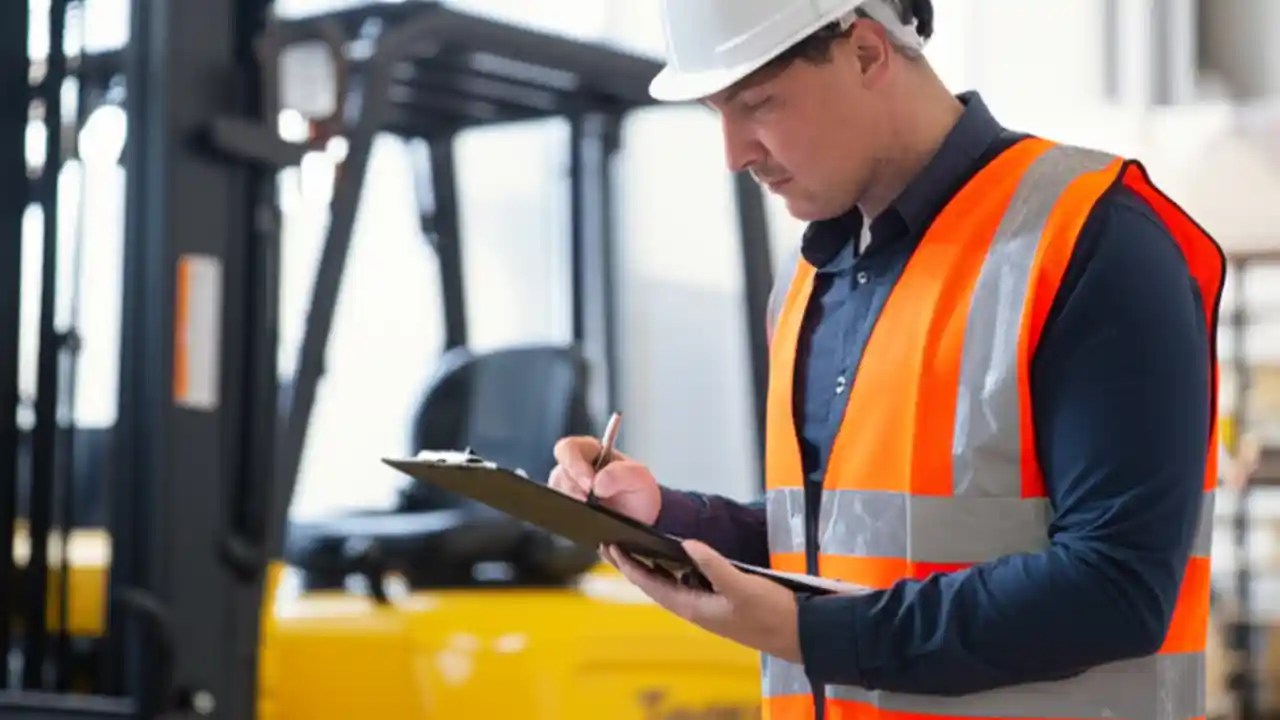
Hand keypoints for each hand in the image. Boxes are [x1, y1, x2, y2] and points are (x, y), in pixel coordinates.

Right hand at [548, 436, 661, 524]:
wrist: (640, 519)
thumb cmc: (637, 492)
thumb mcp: (639, 478)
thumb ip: (623, 474)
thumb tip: (598, 482)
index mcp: (590, 451)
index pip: (569, 448)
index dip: (574, 464)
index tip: (589, 484)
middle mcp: (575, 468)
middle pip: (559, 474)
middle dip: (574, 490)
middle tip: (589, 502)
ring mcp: (568, 490)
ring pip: (557, 494)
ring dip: (574, 504)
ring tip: (594, 512)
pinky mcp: (566, 509)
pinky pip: (560, 512)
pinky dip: (572, 516)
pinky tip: (588, 519)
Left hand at [602, 540, 801, 662]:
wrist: (801, 633)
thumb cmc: (772, 614)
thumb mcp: (742, 586)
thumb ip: (713, 565)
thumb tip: (686, 544)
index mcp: (694, 608)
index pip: (651, 585)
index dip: (630, 567)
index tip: (611, 548)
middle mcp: (696, 608)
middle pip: (655, 584)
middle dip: (632, 565)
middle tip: (611, 545)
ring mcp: (708, 606)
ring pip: (670, 584)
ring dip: (651, 566)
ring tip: (634, 547)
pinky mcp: (721, 601)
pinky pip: (689, 583)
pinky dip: (676, 568)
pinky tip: (675, 555)